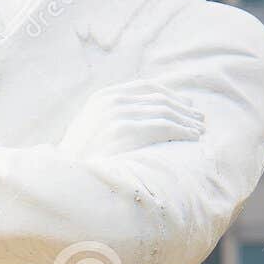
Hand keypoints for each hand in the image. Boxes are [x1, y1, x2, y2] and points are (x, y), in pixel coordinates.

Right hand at [60, 79, 204, 158]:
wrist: (63, 176)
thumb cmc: (81, 160)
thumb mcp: (92, 129)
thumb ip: (113, 117)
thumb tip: (144, 116)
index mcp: (102, 97)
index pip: (146, 86)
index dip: (170, 95)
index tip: (186, 105)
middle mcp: (111, 101)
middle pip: (159, 98)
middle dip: (184, 109)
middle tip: (200, 120)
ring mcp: (118, 115)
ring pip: (166, 112)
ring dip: (187, 121)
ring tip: (200, 131)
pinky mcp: (125, 132)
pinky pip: (164, 127)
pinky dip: (183, 131)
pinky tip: (193, 138)